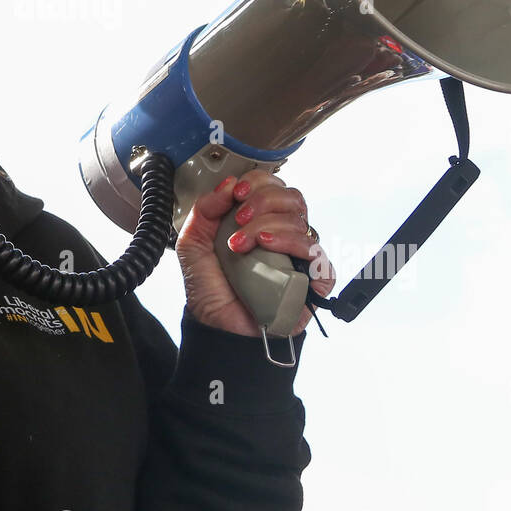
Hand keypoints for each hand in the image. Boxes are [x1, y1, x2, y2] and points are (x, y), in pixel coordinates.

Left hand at [173, 170, 335, 338]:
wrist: (217, 327)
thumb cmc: (211, 288)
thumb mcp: (193, 244)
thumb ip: (204, 209)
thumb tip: (227, 184)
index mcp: (258, 220)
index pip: (272, 186)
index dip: (257, 182)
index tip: (236, 193)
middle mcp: (281, 234)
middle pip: (291, 197)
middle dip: (263, 199)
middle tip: (240, 217)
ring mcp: (298, 257)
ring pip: (300, 221)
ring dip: (267, 224)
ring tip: (241, 244)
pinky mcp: (313, 280)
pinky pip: (317, 254)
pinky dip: (293, 244)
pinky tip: (267, 247)